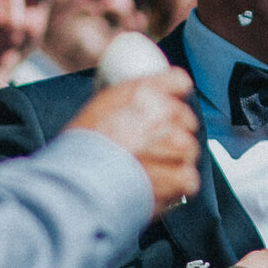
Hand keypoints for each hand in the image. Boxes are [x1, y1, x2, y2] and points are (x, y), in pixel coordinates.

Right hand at [67, 70, 201, 209]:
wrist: (79, 183)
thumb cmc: (81, 149)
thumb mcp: (99, 107)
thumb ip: (126, 101)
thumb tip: (137, 104)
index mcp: (145, 92)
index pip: (180, 82)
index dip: (174, 97)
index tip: (169, 107)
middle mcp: (165, 113)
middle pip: (186, 119)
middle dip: (172, 132)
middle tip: (149, 147)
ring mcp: (177, 144)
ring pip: (189, 150)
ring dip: (174, 159)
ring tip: (147, 170)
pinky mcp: (181, 174)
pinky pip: (189, 177)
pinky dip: (175, 185)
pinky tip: (155, 185)